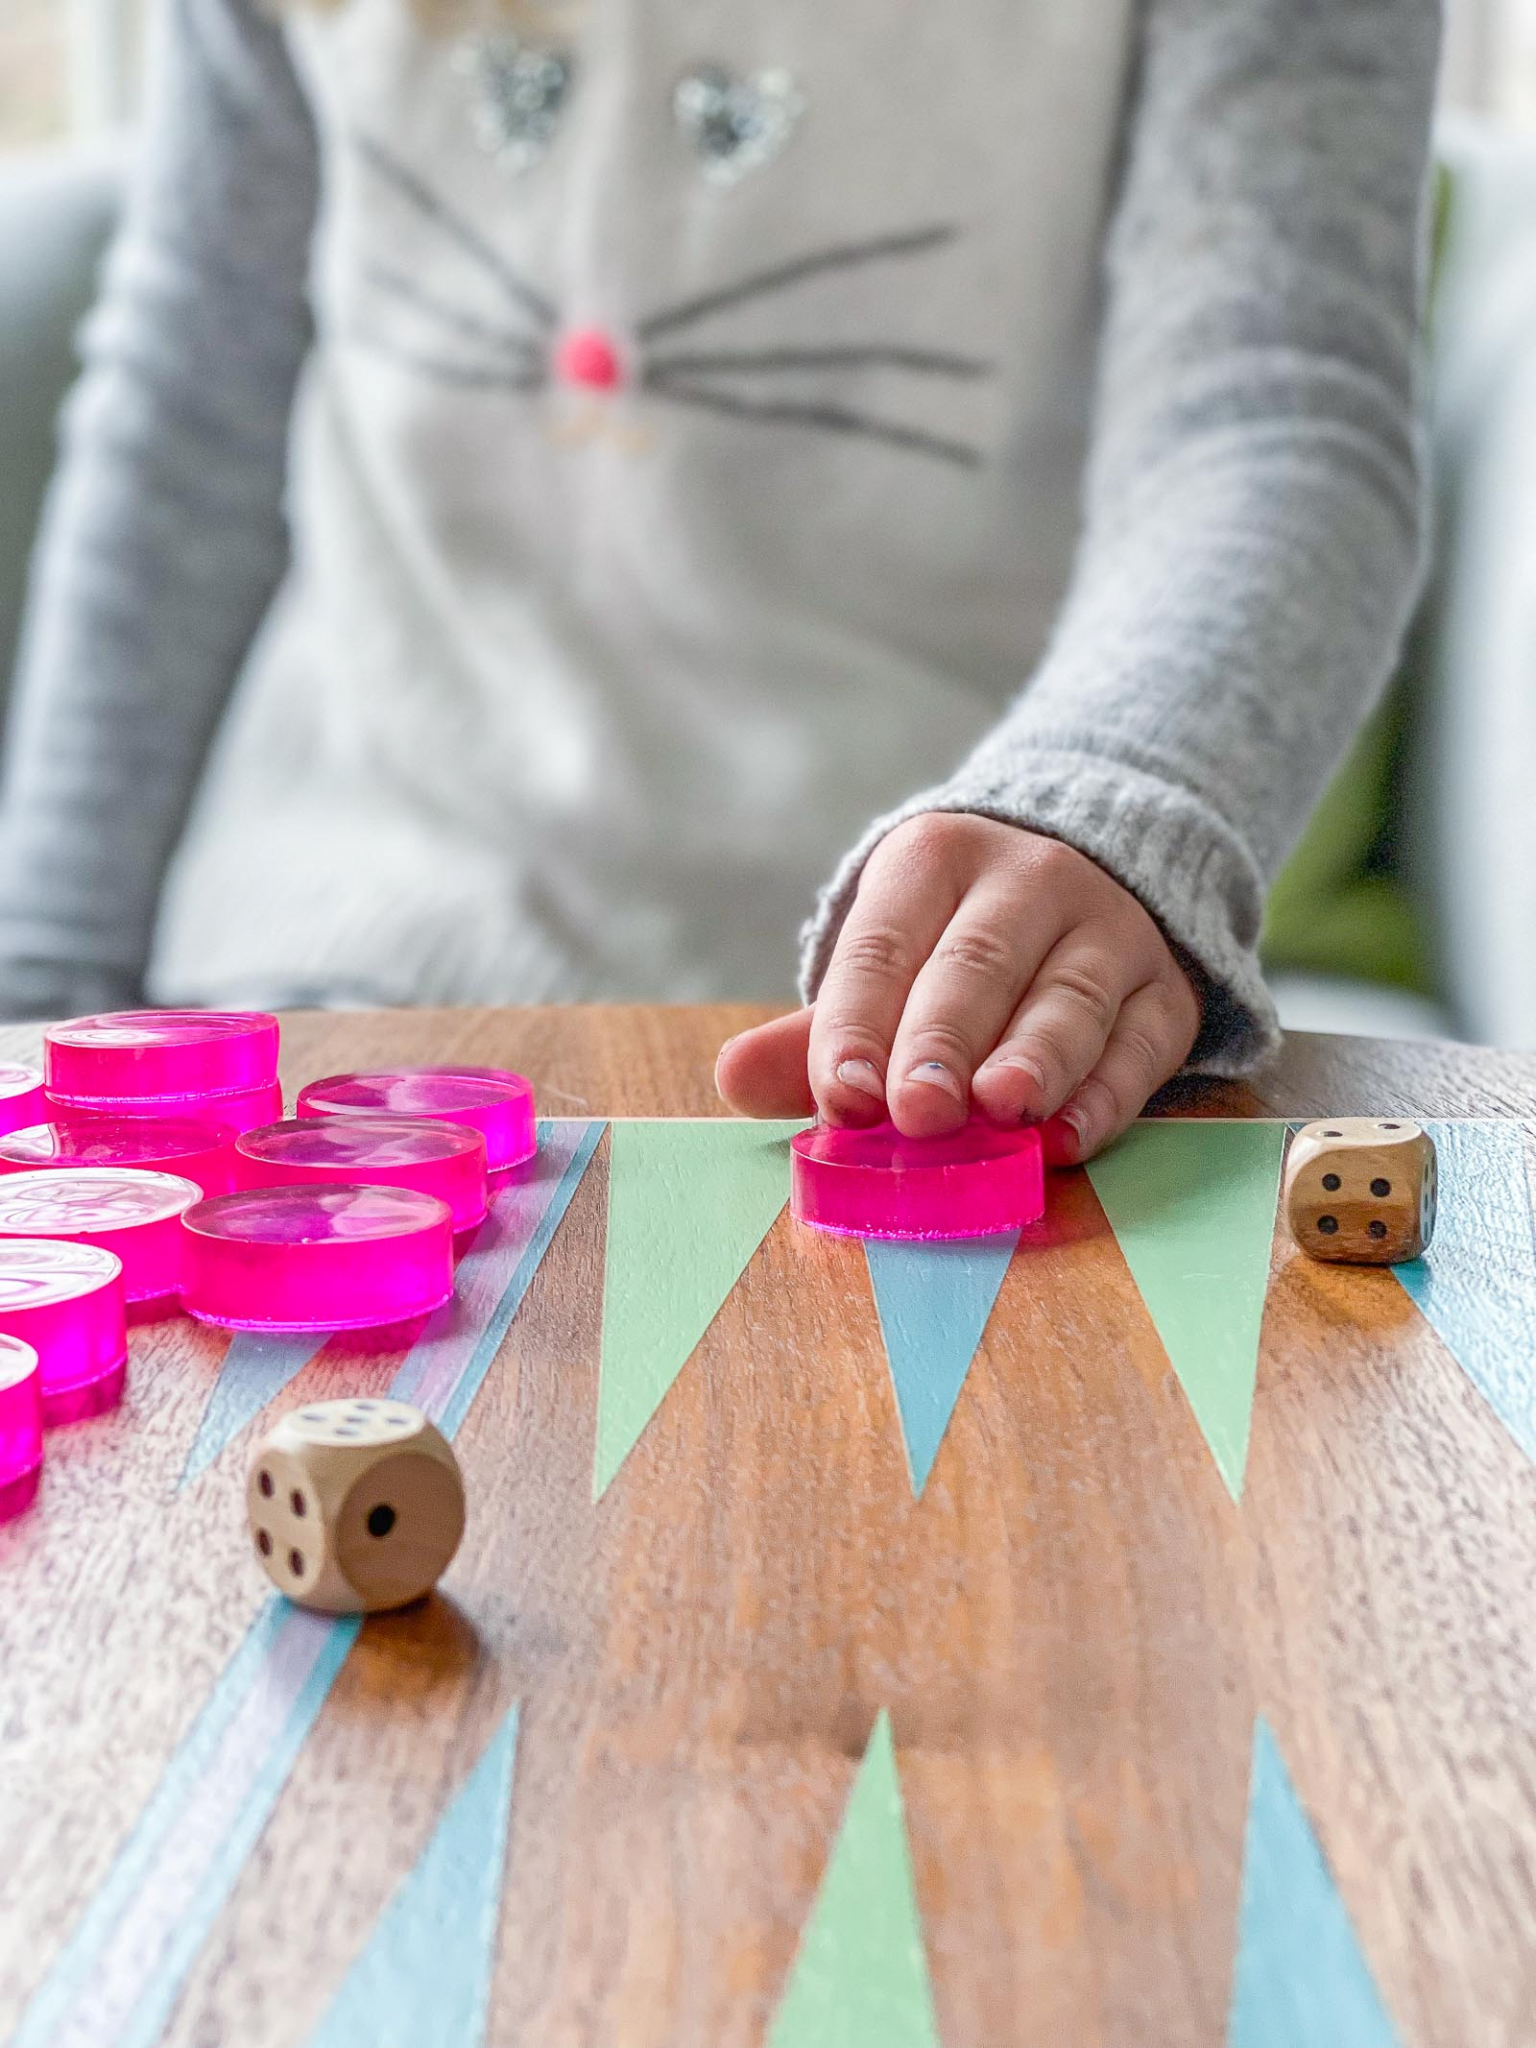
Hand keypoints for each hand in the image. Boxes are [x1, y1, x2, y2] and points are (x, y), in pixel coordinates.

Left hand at [715, 813, 1201, 1163]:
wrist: (1090, 880)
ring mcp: (1107, 929)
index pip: (884, 945)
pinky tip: (1068, 1140)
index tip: (841, 1098)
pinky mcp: (1165, 987)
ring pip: (1069, 997)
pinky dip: (1106, 1095)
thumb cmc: (955, 946)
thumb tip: (733, 1079)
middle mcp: (1028, 879)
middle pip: (978, 964)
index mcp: (933, 860)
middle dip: (944, 1040)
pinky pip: (1140, 1043)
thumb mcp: (884, 964)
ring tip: (1004, 1110)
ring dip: (1036, 1058)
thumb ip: (817, 1035)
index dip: (858, 1025)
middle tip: (919, 1111)